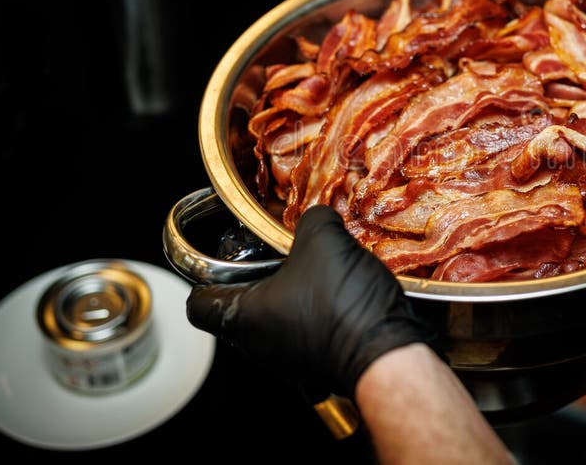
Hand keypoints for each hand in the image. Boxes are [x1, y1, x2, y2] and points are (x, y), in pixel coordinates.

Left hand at [186, 205, 438, 399]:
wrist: (387, 355)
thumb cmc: (343, 303)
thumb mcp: (325, 239)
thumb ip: (311, 219)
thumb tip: (315, 216)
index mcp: (245, 317)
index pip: (198, 305)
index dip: (203, 279)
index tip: (218, 264)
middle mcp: (259, 347)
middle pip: (238, 313)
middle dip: (255, 282)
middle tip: (276, 258)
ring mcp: (289, 363)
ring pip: (273, 326)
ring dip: (288, 300)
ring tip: (315, 274)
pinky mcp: (318, 369)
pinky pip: (305, 338)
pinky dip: (314, 318)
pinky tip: (338, 297)